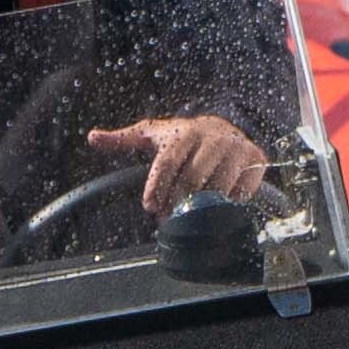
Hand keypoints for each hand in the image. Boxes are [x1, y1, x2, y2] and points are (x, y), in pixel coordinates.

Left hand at [93, 112, 269, 215]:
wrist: (226, 130)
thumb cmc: (184, 138)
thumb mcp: (154, 135)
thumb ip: (123, 139)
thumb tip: (92, 137)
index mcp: (185, 132)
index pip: (168, 162)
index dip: (158, 186)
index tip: (151, 207)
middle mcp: (212, 137)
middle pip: (192, 179)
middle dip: (178, 203)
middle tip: (168, 219)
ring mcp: (236, 148)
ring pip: (218, 188)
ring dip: (203, 208)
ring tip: (191, 217)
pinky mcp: (255, 160)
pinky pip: (242, 191)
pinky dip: (229, 204)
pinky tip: (217, 208)